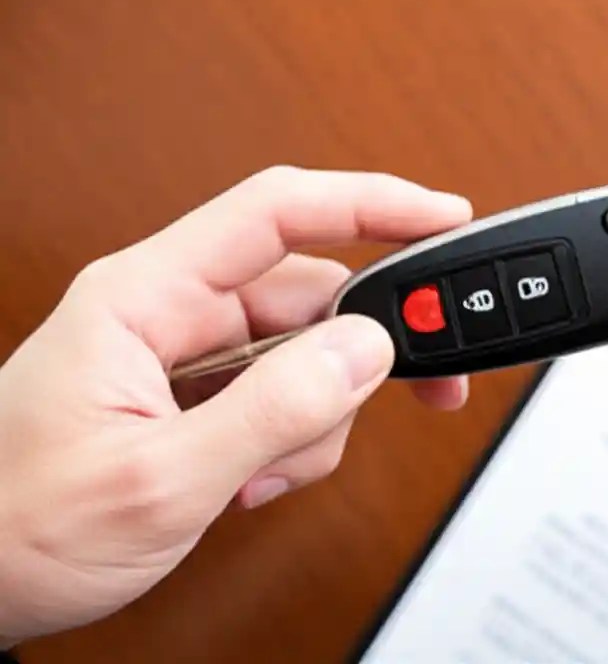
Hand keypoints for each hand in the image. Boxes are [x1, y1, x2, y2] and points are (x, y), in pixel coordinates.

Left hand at [0, 166, 472, 644]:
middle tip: (426, 385)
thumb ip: (272, 409)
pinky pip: (287, 398)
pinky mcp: (202, 399)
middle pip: (310, 293)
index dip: (370, 203)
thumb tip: (364, 349)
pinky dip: (296, 442)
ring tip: (266, 470)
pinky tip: (250, 480)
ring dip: (318, 417)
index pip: (276, 214)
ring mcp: (188, 358)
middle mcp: (170, 314)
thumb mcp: (157, 479)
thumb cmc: (13, 526)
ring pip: (309, 356)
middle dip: (365, 348)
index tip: (443, 217)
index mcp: (143, 297)